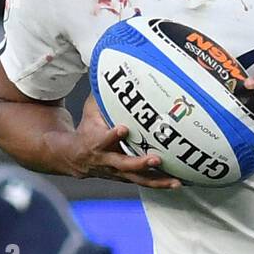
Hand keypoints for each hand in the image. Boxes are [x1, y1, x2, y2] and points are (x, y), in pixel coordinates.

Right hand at [58, 96, 183, 188]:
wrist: (74, 158)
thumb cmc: (87, 129)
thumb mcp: (90, 111)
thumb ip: (102, 96)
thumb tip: (113, 70)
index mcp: (96, 143)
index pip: (102, 139)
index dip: (112, 135)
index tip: (122, 128)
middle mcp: (107, 161)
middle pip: (123, 164)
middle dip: (139, 163)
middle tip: (155, 159)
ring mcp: (118, 172)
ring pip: (137, 178)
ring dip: (156, 180)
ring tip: (175, 181)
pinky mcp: (127, 178)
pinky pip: (145, 182)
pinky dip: (161, 183)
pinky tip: (179, 182)